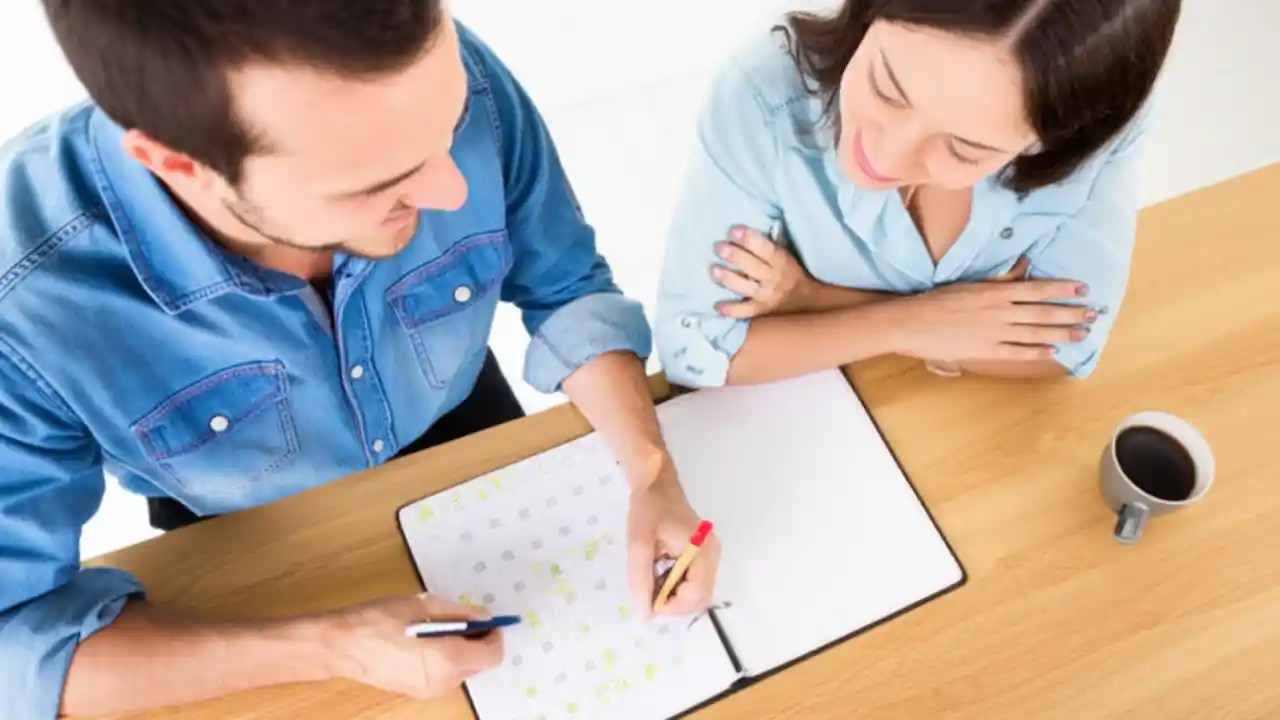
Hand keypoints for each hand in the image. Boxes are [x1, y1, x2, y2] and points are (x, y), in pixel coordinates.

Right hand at [325, 594, 502, 698]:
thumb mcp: (426, 605)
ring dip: (460, 650)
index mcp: (449, 659)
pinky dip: (445, 659)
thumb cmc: (382, 620)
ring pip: (462, 670)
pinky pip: (444, 676)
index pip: (492, 655)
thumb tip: (485, 616)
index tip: (487, 621)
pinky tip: (424, 643)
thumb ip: (462, 612)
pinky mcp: (417, 692)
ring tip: (436, 629)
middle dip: (477, 642)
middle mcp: (443, 681)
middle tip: (461, 620)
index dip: (494, 636)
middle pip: (479, 664)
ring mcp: (429, 691)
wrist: (344, 645)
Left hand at [626, 460, 720, 616]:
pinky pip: (694, 582)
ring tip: (653, 584)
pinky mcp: (703, 556)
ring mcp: (710, 556)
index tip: (649, 603)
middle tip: (650, 596)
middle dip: (675, 604)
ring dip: (675, 597)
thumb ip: (642, 579)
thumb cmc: (649, 510)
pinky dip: (677, 587)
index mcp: (701, 551)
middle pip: (701, 598)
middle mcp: (712, 556)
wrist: (656, 485)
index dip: (673, 606)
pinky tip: (660, 576)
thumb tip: (646, 613)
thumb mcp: (639, 544)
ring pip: (698, 593)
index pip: (696, 594)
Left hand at [712, 226, 813, 317]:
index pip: (765, 248)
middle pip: (753, 266)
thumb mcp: (785, 256)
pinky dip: (731, 310)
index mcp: (781, 261)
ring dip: (728, 279)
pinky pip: (745, 311)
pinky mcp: (760, 311)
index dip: (749, 239)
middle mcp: (774, 279)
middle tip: (718, 247)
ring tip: (714, 270)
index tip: (733, 231)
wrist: (805, 302)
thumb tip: (742, 231)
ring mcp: (766, 296)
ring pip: (746, 287)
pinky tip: (717, 306)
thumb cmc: (789, 273)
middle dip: (735, 256)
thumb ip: (767, 246)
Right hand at [885, 273, 1098, 362]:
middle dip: (1071, 312)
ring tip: (1082, 332)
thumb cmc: (938, 300)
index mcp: (996, 292)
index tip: (1082, 289)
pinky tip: (1053, 351)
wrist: (912, 322)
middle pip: (1044, 312)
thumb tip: (1024, 269)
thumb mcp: (971, 284)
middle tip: (1092, 313)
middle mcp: (1001, 311)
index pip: (1038, 288)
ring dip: (1062, 332)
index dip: (1062, 288)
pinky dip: (1037, 351)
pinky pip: (1018, 351)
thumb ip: (1000, 280)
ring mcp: (995, 332)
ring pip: (1036, 332)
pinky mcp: (986, 350)